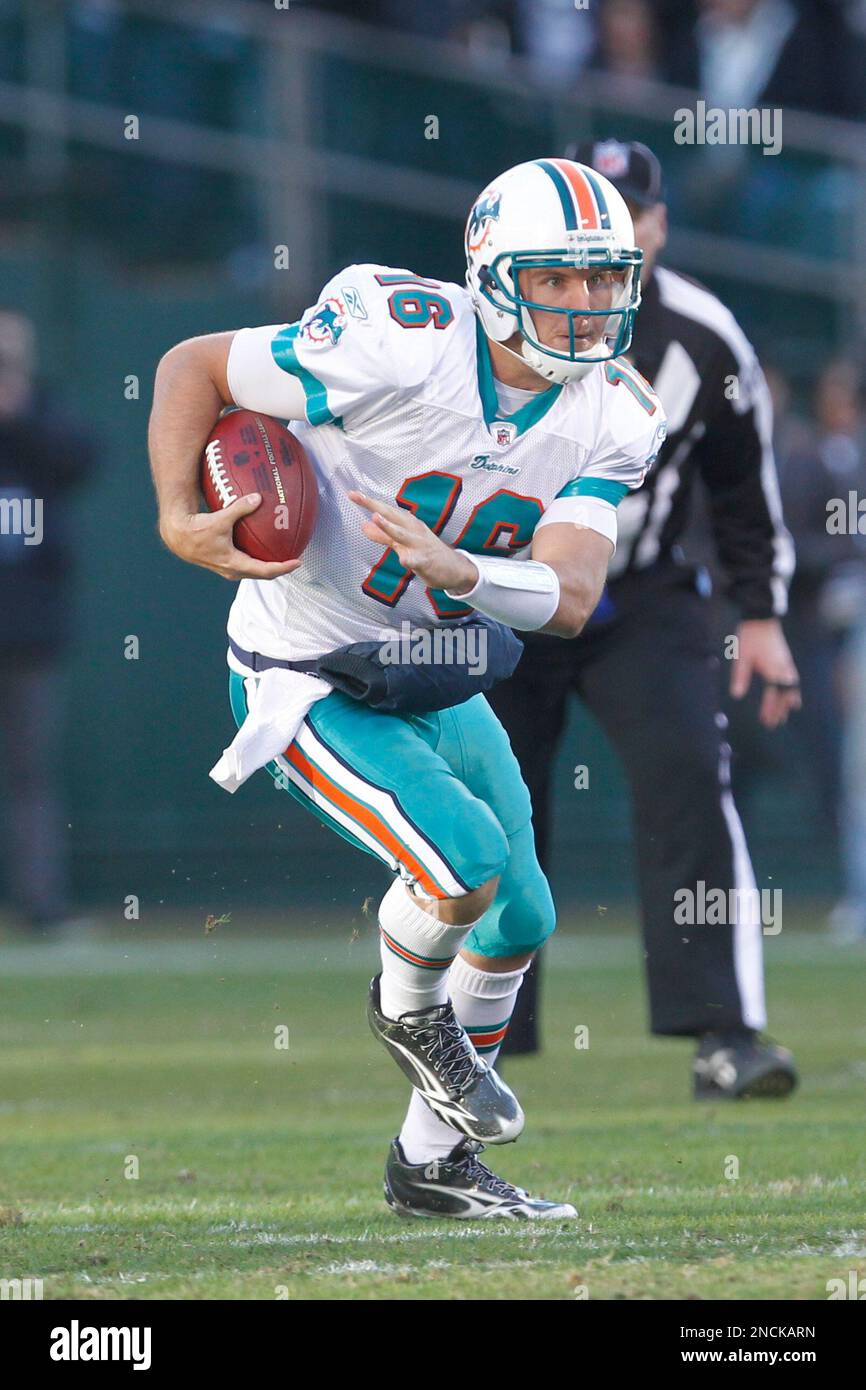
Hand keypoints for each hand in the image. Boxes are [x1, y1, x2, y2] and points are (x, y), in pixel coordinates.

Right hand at [159, 493, 302, 580]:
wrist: (178, 537)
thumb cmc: (197, 529)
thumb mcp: (220, 518)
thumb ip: (240, 508)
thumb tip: (258, 498)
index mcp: (234, 563)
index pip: (265, 571)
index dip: (283, 567)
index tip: (297, 562)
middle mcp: (233, 571)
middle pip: (263, 575)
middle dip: (280, 568)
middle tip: (295, 559)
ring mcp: (228, 569)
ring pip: (254, 572)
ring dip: (269, 566)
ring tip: (283, 556)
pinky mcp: (224, 564)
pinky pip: (247, 565)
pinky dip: (258, 560)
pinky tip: (263, 548)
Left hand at [349, 490, 478, 593]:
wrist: (456, 569)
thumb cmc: (427, 552)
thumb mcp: (403, 543)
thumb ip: (383, 535)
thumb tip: (364, 525)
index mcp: (408, 524)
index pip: (386, 511)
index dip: (369, 502)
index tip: (352, 494)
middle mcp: (413, 530)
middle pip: (392, 516)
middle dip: (375, 506)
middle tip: (358, 497)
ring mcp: (420, 545)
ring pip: (403, 535)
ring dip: (389, 526)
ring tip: (376, 517)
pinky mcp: (426, 561)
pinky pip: (416, 560)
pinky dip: (411, 559)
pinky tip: (404, 560)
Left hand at [729, 619, 801, 727]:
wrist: (762, 617)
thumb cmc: (750, 637)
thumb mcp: (741, 657)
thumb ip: (740, 677)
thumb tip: (737, 695)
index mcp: (773, 670)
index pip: (774, 695)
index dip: (771, 709)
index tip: (767, 721)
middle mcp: (783, 668)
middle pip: (785, 694)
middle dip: (781, 709)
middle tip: (775, 723)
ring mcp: (786, 663)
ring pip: (791, 687)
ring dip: (787, 701)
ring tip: (786, 713)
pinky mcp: (786, 658)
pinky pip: (792, 679)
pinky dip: (791, 689)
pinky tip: (789, 693)